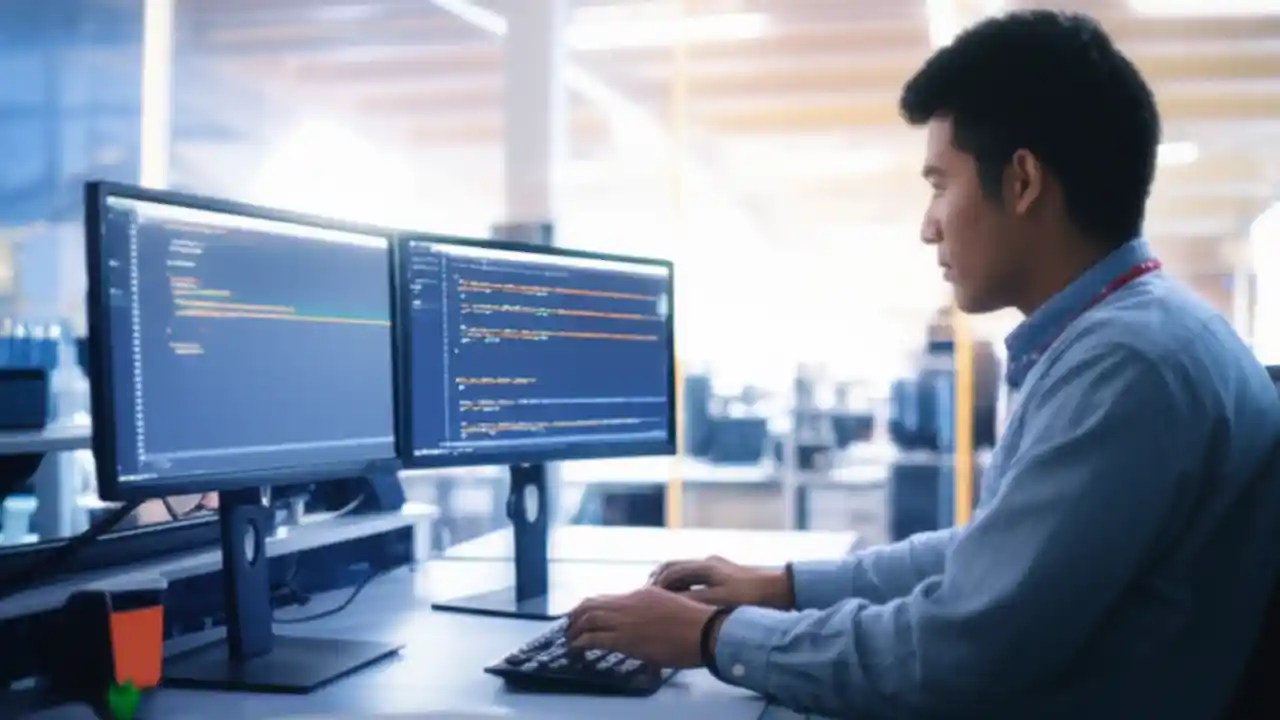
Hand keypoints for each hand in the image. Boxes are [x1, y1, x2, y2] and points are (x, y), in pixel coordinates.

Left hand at [566, 587, 715, 667]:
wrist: (705, 631)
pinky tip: (577, 648)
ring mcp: (626, 620)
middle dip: (577, 616)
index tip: (586, 617)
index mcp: (643, 594)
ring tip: (570, 639)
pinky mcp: (624, 639)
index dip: (593, 608)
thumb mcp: (673, 607)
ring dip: (575, 629)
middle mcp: (630, 603)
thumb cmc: (697, 624)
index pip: (609, 598)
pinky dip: (580, 643)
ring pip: (588, 618)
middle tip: (570, 627)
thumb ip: (659, 612)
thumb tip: (654, 626)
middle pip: (592, 604)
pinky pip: (593, 638)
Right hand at [650, 555, 792, 608]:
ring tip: (660, 599)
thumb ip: (691, 600)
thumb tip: (666, 603)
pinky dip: (683, 585)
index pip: (670, 572)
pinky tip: (684, 600)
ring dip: (670, 583)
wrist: (781, 590)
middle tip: (645, 597)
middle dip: (658, 580)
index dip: (655, 585)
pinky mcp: (726, 574)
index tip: (644, 599)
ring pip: (685, 571)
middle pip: (674, 567)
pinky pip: (696, 577)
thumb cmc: (749, 598)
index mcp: (705, 566)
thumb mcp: (718, 601)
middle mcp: (708, 562)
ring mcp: (717, 567)